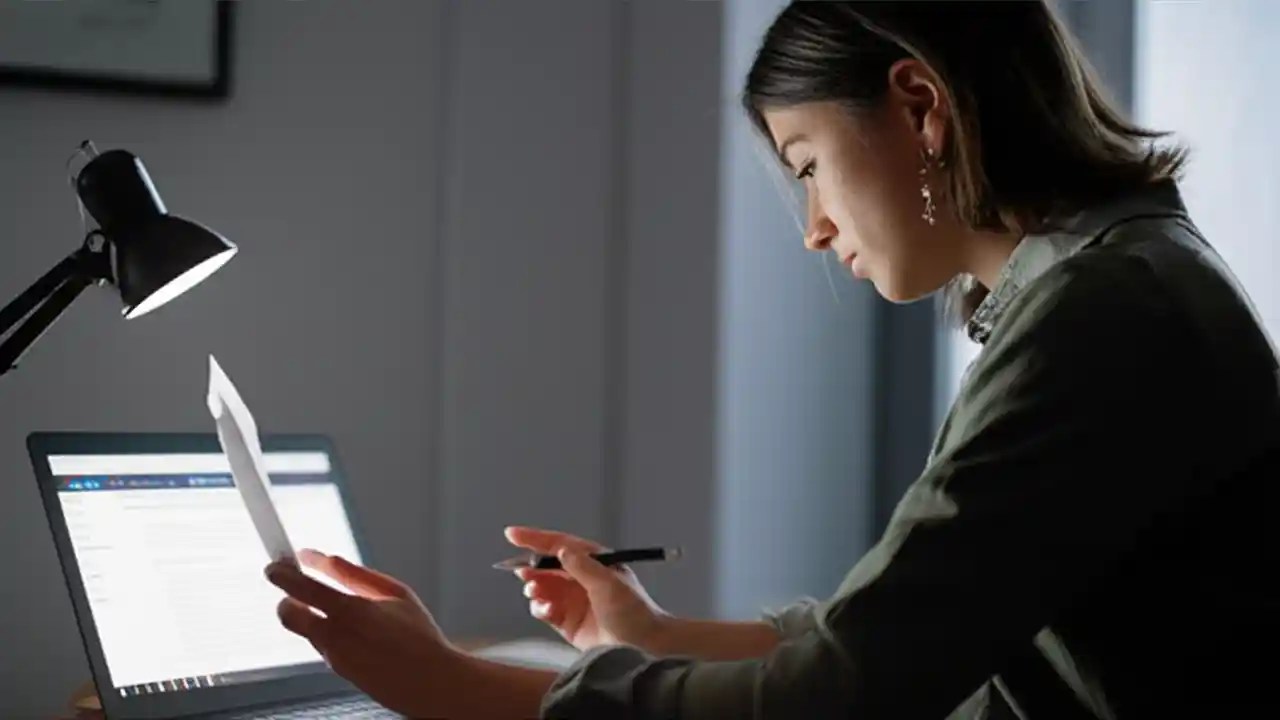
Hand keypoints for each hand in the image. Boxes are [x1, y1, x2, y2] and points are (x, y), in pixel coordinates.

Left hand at [265, 549, 459, 717]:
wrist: (429, 682)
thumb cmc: (419, 637)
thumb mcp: (395, 593)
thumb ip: (356, 574)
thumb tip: (328, 560)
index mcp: (350, 610)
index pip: (301, 588)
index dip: (282, 574)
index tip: (277, 566)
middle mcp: (335, 635)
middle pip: (287, 614)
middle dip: (286, 599)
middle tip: (294, 590)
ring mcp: (333, 656)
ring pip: (305, 630)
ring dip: (310, 616)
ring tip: (331, 609)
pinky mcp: (338, 670)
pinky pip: (323, 645)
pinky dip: (328, 633)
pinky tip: (352, 630)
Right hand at [504, 526, 671, 652]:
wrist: (642, 647)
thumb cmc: (631, 611)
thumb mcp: (609, 584)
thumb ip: (583, 567)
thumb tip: (561, 550)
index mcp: (593, 562)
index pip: (559, 544)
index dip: (535, 538)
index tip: (511, 534)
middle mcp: (580, 578)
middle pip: (547, 566)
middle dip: (532, 567)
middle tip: (523, 573)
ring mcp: (572, 600)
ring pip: (542, 587)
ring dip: (534, 588)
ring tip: (535, 592)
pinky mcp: (566, 622)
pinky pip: (544, 610)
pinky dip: (540, 608)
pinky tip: (546, 611)